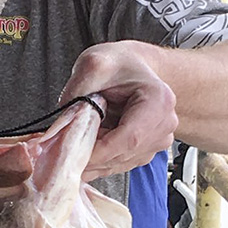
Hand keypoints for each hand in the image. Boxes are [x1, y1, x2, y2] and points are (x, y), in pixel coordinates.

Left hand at [60, 41, 176, 179]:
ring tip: (79, 137)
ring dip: (94, 158)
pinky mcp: (146, 151)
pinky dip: (100, 160)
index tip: (73, 151)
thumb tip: (63, 122)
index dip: (99, 151)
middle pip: (123, 155)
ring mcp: (157, 141)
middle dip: (92, 155)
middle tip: (68, 142)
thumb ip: (78, 88)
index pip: (129, 139)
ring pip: (119, 164)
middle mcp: (164, 125)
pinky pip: (119, 164)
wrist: (134, 68)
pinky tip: (89, 143)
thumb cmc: (120, 64)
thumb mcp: (95, 63)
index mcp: (158, 101)